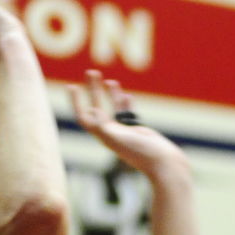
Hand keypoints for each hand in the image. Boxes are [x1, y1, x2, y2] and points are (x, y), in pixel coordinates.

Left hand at [69, 72, 188, 177]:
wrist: (162, 162)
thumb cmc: (141, 153)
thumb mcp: (120, 138)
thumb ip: (104, 125)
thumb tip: (93, 110)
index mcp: (103, 135)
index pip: (84, 116)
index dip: (76, 102)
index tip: (72, 86)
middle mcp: (111, 132)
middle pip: (97, 107)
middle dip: (93, 89)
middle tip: (91, 72)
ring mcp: (123, 131)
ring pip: (113, 107)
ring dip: (109, 93)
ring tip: (108, 80)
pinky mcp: (136, 129)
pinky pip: (127, 113)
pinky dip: (125, 103)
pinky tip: (125, 94)